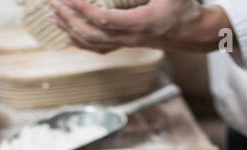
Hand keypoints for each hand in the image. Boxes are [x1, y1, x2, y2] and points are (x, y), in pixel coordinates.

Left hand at [48, 0, 231, 53]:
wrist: (194, 32)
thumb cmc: (185, 6)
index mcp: (141, 23)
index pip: (104, 20)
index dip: (83, 9)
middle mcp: (132, 37)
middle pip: (92, 34)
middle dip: (70, 18)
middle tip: (52, 3)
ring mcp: (128, 44)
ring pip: (93, 43)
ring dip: (70, 29)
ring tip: (53, 16)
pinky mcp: (127, 44)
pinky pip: (99, 48)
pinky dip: (80, 43)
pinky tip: (67, 36)